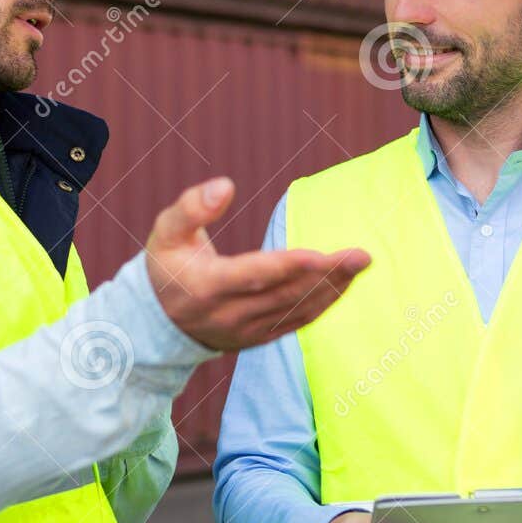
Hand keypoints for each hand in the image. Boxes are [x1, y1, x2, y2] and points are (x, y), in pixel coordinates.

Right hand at [146, 177, 369, 351]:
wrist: (160, 321)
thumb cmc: (167, 264)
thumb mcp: (166, 232)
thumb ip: (192, 207)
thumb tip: (226, 184)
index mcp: (205, 286)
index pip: (253, 276)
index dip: (288, 267)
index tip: (320, 254)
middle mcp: (228, 314)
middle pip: (284, 294)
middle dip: (325, 275)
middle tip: (361, 256)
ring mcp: (246, 331)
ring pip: (295, 310)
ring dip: (331, 288)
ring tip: (360, 264)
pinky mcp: (259, 338)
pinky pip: (297, 322)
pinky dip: (324, 304)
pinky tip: (344, 284)